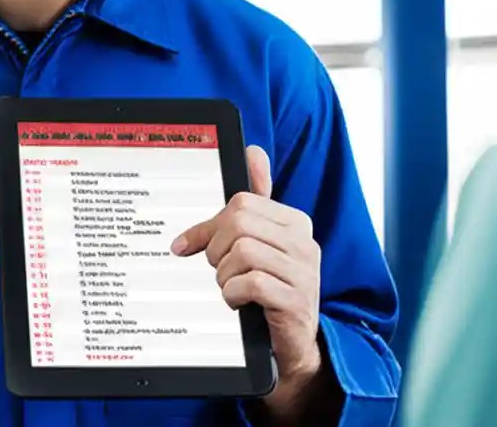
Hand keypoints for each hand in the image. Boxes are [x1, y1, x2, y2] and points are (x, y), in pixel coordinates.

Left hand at [171, 146, 324, 416]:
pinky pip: (251, 283)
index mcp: (293, 222)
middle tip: (216, 269)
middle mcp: (304, 242)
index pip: (241, 202)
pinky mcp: (296, 301)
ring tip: (230, 287)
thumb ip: (251, 206)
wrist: (291, 346)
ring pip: (243, 252)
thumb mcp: (260, 245)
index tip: (191, 246)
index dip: (209, 225)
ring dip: (224, 274)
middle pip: (239, 223)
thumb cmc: (268, 290)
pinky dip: (233, 293)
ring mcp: (304, 272)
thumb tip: (254, 150)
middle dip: (215, 248)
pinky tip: (237, 302)